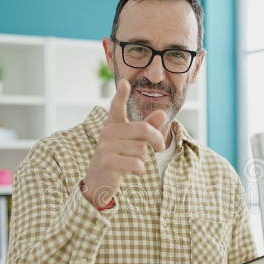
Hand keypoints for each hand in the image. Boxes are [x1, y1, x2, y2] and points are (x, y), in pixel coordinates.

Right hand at [82, 79, 166, 207]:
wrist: (100, 181)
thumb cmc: (120, 157)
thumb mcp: (134, 141)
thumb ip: (148, 127)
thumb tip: (163, 113)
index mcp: (114, 123)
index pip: (117, 106)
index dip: (121, 94)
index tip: (124, 82)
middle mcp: (108, 131)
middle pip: (144, 129)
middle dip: (157, 140)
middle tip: (160, 148)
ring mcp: (106, 146)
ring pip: (142, 149)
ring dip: (144, 159)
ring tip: (133, 162)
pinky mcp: (108, 161)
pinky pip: (136, 163)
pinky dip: (140, 169)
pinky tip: (131, 171)